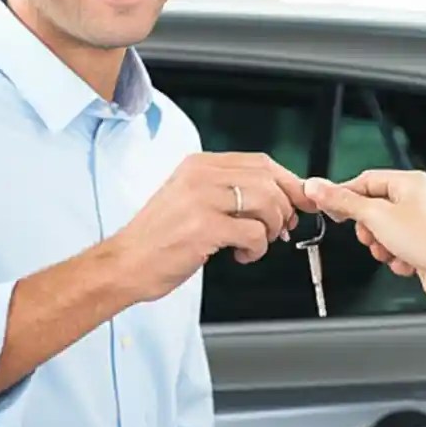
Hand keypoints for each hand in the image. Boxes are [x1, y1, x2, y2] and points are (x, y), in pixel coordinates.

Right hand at [112, 152, 316, 301]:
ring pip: (266, 203)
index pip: (260, 162)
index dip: (287, 182)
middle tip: (280, 229)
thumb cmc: (158, 238)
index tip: (300, 200)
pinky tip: (241, 255)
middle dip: (284, 207)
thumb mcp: (190, 199)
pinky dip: (257, 249)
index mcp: (199, 165)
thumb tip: (276, 197)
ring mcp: (202, 200)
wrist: (125, 264)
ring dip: (271, 229)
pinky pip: (254, 233)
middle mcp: (201, 176)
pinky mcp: (205, 228)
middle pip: (268, 180)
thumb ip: (227, 191)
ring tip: (256, 244)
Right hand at [303, 170, 425, 300]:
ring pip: (383, 231)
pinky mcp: (423, 244)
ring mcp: (422, 222)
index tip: (329, 208)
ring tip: (390, 251)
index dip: (344, 195)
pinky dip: (396, 257)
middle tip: (369, 236)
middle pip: (373, 209)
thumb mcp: (375, 216)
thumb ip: (343, 202)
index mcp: (409, 182)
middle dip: (368, 228)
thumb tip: (318, 187)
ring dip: (381, 246)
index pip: (366, 181)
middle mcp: (417, 199)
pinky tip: (405, 261)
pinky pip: (396, 247)